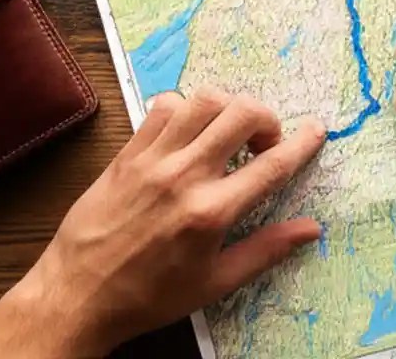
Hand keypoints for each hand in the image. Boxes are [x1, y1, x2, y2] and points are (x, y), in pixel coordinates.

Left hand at [0, 89, 325, 357]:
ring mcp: (152, 158)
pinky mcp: (127, 152)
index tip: (317, 131)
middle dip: (267, 119)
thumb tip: (311, 229)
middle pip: (241, 114)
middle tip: (264, 143)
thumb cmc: (148, 296)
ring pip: (203, 100)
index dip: (302, 143)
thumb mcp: (215, 283)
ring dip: (228, 108)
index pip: (272, 165)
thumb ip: (266, 250)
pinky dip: (186, 109)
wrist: (77, 294)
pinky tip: (189, 133)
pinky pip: (163, 106)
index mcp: (211, 212)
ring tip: (229, 133)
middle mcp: (184, 176)